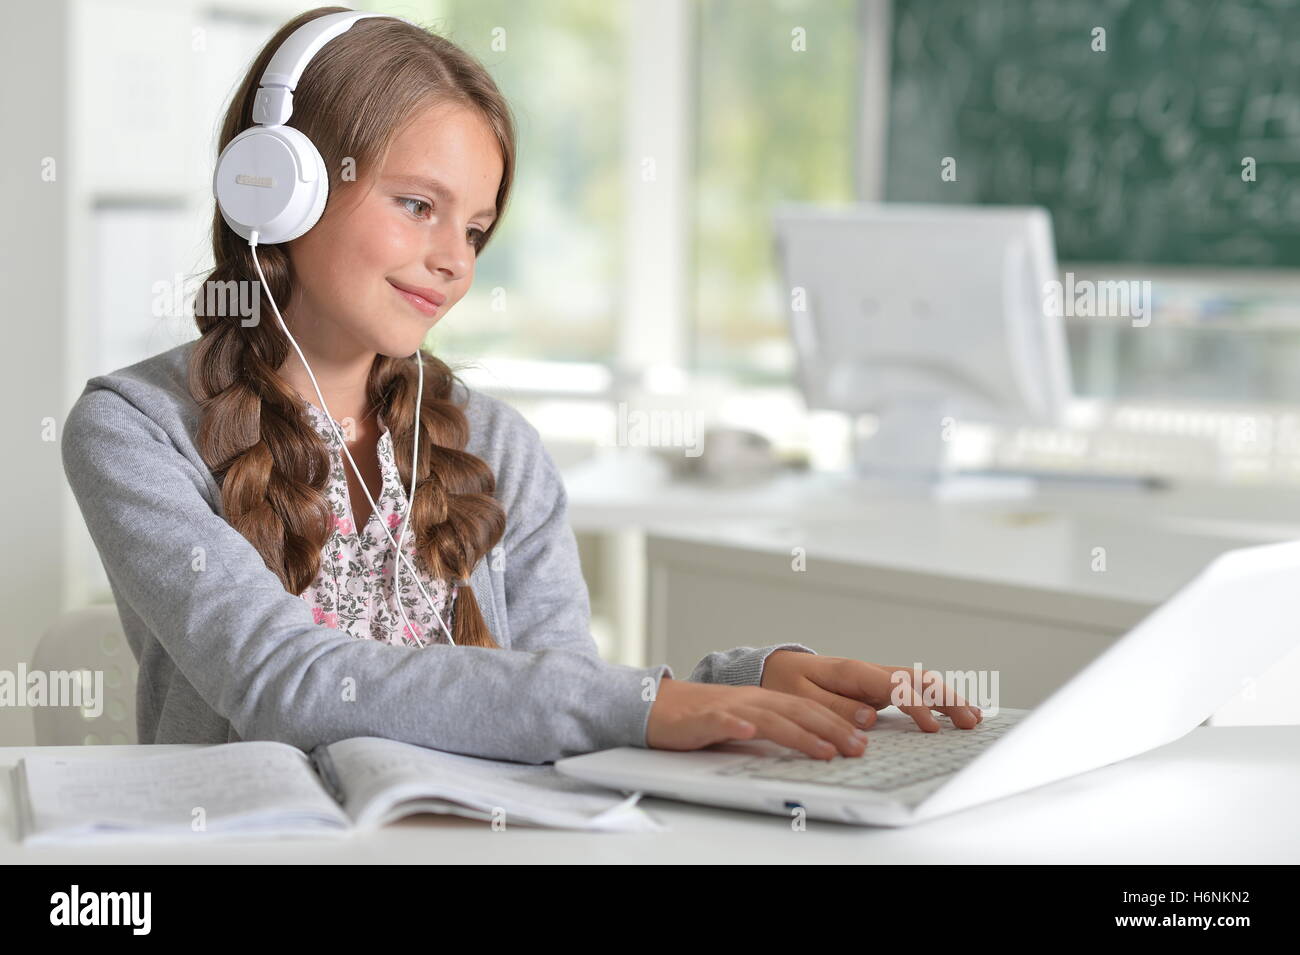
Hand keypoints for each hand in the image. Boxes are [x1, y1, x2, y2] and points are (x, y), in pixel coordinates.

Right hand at [645, 676, 869, 759]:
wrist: (658, 706)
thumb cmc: (702, 718)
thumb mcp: (745, 721)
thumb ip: (774, 729)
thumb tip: (813, 746)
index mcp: (763, 700)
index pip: (807, 709)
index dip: (836, 723)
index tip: (861, 740)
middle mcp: (751, 700)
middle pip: (797, 711)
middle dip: (831, 729)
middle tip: (857, 748)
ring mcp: (728, 707)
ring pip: (769, 718)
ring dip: (799, 733)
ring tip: (824, 749)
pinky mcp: (702, 718)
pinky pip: (722, 720)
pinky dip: (737, 725)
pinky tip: (749, 732)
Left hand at [760, 652, 982, 732]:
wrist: (774, 667)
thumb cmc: (786, 683)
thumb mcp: (801, 697)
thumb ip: (835, 707)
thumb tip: (869, 718)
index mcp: (852, 672)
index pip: (894, 688)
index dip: (916, 707)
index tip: (933, 728)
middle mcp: (869, 672)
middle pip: (917, 679)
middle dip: (946, 698)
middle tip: (970, 721)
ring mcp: (874, 678)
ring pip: (919, 681)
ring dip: (947, 697)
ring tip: (973, 718)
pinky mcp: (876, 687)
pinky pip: (911, 689)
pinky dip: (934, 697)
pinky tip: (951, 711)